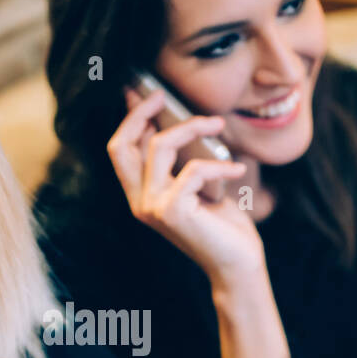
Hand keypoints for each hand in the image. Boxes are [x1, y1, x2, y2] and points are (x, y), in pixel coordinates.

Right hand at [107, 87, 262, 287]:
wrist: (236, 263)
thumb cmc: (222, 222)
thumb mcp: (198, 183)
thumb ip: (182, 157)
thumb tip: (176, 118)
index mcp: (140, 194)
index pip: (119, 150)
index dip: (130, 118)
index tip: (150, 94)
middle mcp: (138, 201)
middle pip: (122, 144)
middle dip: (140, 112)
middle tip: (164, 95)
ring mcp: (151, 207)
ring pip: (159, 146)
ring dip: (192, 127)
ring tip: (218, 125)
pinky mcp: (171, 212)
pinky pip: (193, 170)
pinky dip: (219, 165)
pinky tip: (237, 170)